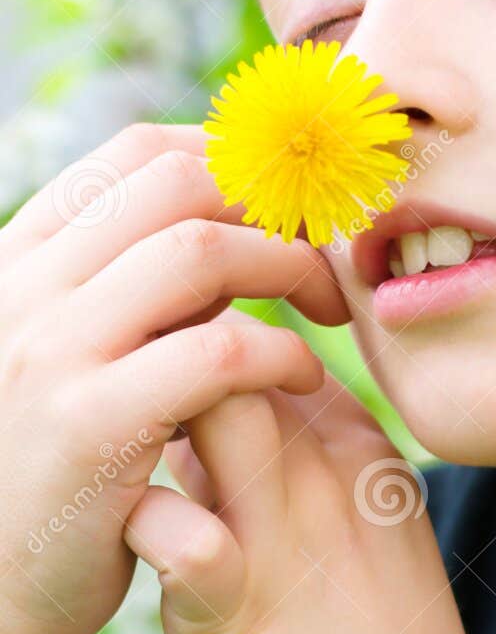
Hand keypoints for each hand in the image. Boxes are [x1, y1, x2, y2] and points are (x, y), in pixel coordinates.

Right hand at [0, 122, 347, 633]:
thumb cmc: (47, 477)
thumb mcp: (68, 362)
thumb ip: (127, 296)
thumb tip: (234, 237)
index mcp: (19, 262)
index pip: (137, 156)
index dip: (234, 163)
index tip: (292, 208)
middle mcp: (25, 290)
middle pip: (175, 183)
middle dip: (271, 205)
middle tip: (323, 252)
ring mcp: (52, 352)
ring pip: (198, 252)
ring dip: (286, 268)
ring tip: (326, 310)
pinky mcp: (92, 425)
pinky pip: (216, 350)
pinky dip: (280, 351)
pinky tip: (302, 378)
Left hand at [121, 339, 483, 633]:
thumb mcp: (376, 537)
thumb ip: (312, 472)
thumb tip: (229, 420)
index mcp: (368, 456)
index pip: (281, 348)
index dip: (217, 353)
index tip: (180, 392)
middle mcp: (332, 478)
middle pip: (240, 354)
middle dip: (177, 362)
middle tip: (135, 413)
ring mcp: (288, 535)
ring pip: (207, 406)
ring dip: (148, 421)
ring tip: (122, 470)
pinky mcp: (235, 605)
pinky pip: (168, 523)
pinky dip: (135, 520)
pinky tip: (129, 549)